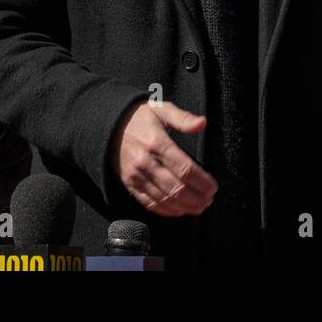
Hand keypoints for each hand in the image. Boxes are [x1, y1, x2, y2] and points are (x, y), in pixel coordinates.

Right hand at [110, 101, 217, 216]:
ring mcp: (136, 175)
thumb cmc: (139, 117)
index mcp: (156, 142)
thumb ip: (183, 118)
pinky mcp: (129, 184)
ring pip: (164, 199)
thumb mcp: (161, 110)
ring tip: (199, 207)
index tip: (213, 187)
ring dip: (185, 207)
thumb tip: (202, 123)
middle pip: (176, 188)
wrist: (108, 125)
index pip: (184, 169)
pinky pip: (149, 203)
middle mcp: (145, 162)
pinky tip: (180, 210)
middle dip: (197, 198)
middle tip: (209, 199)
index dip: (202, 182)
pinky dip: (166, 211)